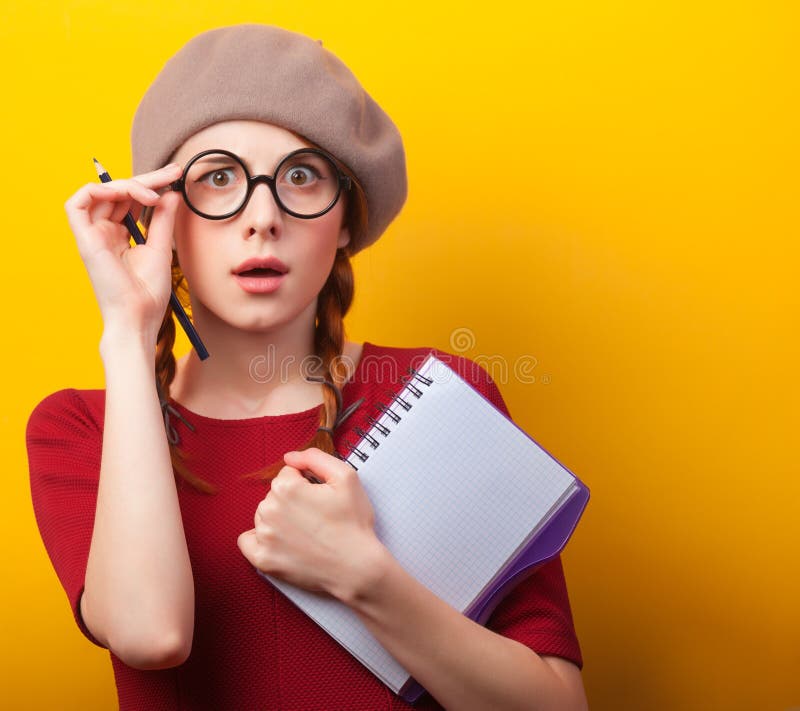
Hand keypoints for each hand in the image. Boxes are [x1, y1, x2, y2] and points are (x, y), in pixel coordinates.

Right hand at [64, 164, 182, 334]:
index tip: (176, 177)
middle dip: (146, 179)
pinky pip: (77, 203)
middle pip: (118, 193)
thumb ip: (163, 220)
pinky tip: (126, 193)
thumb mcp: (162, 248)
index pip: (131, 200)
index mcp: (119, 235)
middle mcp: (103, 232)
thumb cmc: (149, 292)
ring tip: (152, 194)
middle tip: (173, 172)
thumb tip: (171, 193)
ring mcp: (92, 235)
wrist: (139, 316)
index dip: (152, 184)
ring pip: (101, 193)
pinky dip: (99, 191)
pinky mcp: (84, 240)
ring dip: (128, 185)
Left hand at [237, 448, 385, 601]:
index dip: (307, 483)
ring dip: (279, 518)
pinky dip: (259, 539)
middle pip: (275, 494)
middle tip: (317, 516)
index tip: (321, 498)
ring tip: (305, 531)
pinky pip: (247, 540)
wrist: (357, 567)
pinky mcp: (263, 560)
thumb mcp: (346, 477)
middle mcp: (269, 510)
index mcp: (286, 487)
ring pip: (264, 515)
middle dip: (293, 500)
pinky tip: (280, 541)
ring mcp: (264, 537)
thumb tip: (289, 457)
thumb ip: (315, 457)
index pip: (289, 474)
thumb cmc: (353, 522)